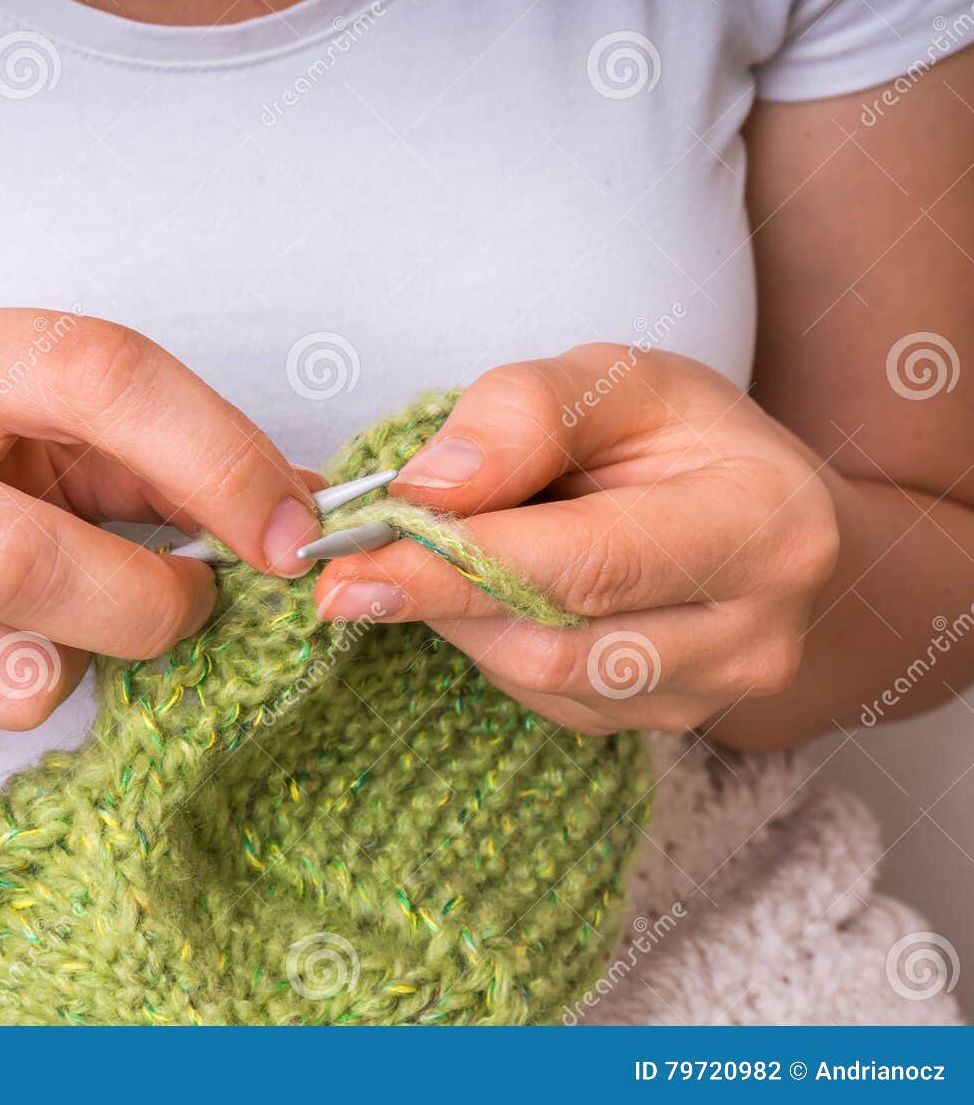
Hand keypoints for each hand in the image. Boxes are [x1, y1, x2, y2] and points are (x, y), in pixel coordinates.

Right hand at [0, 302, 319, 764]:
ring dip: (66, 670)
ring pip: (4, 678)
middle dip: (146, 608)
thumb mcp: (24, 425)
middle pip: (30, 563)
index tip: (285, 535)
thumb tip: (299, 511)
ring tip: (37, 626)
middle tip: (180, 605)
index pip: (96, 374)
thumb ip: (153, 456)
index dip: (217, 458)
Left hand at [315, 344, 840, 736]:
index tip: (355, 553)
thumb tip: (433, 488)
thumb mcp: (614, 379)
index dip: (461, 560)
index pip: (589, 562)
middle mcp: (752, 633)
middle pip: (556, 637)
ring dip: (456, 615)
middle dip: (435, 597)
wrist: (758, 518)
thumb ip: (525, 413)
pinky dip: (486, 638)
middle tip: (340, 575)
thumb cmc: (679, 438)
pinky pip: (539, 694)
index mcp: (763, 527)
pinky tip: (482, 588)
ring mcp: (705, 696)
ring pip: (536, 674)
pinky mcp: (653, 725)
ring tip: (423, 553)